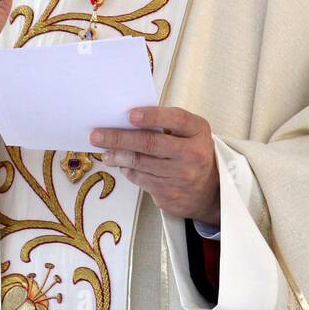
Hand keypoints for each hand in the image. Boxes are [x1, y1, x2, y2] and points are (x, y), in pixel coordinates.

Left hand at [89, 106, 219, 225]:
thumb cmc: (193, 152)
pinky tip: (119, 164)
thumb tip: (127, 120)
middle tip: (97, 135)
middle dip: (120, 138)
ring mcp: (181, 177)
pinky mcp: (169, 195)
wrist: (211, 191)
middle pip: (150, 144)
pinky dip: (127, 170)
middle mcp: (192, 154)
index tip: (130, 115)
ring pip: (141, 164)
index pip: (176, 119)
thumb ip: (167, 125)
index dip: (152, 116)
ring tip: (104, 151)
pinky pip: (141, 179)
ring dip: (117, 156)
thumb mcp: (190, 133)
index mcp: (198, 131)